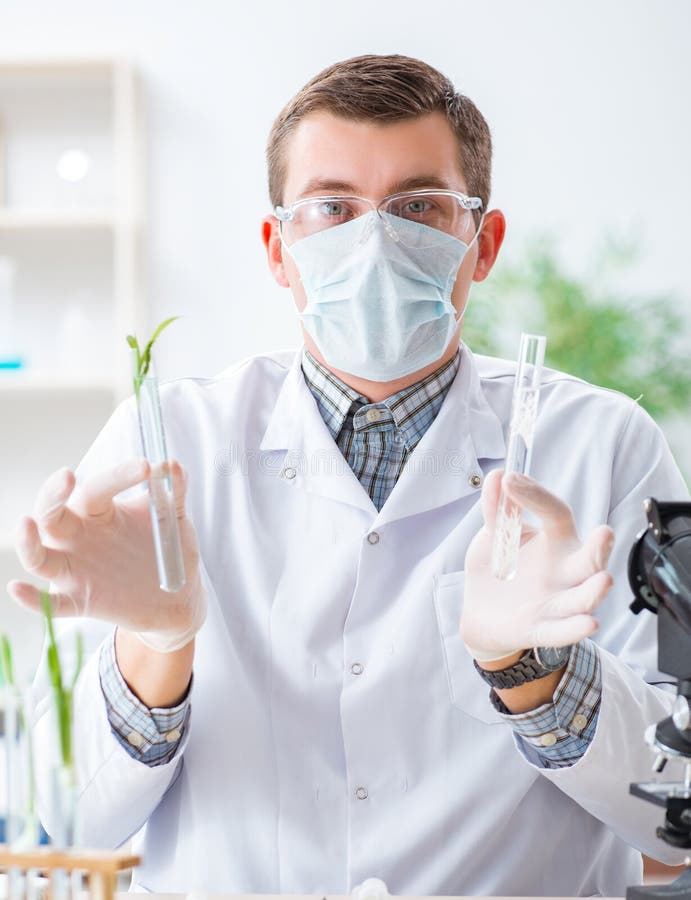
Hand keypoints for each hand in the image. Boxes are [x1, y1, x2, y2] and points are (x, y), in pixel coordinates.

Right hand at [7, 459, 206, 652]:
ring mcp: (76, 570)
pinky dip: (31, 599)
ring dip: (28, 542)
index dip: (118, 476)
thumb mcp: (173, 519)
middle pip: (51, 513)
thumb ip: (173, 492)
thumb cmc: (167, 550)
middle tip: (67, 476)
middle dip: (53, 494)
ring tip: (27, 524)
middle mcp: (79, 537)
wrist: (176, 599)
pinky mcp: (80, 601)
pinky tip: (17, 589)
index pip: (98, 488)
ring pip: (38, 556)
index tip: (146, 467)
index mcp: (100, 512)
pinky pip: (50, 603)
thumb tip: (173, 463)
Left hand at [461, 470, 613, 662]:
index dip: (537, 496)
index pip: (557, 514)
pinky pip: (563, 631)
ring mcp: (557, 601)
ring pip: (583, 598)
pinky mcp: (543, 629)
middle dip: (600, 548)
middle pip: (589, 558)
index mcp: (555, 541)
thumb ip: (496, 510)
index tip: (511, 479)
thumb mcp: (493, 536)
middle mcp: (565, 570)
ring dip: (594, 591)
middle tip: (604, 533)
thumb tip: (497, 475)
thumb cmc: (499, 567)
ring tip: (604, 580)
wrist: (482, 612)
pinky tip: (589, 623)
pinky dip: (576, 628)